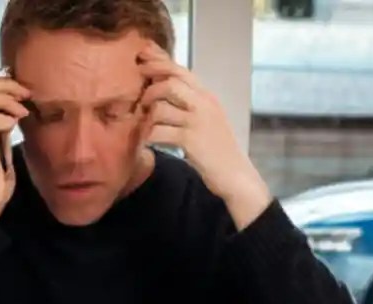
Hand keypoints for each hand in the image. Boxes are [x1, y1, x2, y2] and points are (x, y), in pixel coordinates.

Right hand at [0, 74, 30, 221]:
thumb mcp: (0, 147)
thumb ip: (2, 128)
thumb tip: (16, 112)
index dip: (0, 83)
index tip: (21, 89)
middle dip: (7, 85)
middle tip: (26, 93)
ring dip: (9, 100)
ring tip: (24, 111)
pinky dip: (7, 118)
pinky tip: (15, 127)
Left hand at [137, 43, 271, 229]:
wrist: (236, 175)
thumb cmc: (218, 150)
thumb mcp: (208, 120)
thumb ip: (190, 104)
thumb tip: (163, 90)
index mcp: (207, 96)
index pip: (180, 70)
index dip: (158, 62)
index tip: (141, 58)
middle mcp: (204, 104)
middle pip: (170, 81)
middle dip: (148, 85)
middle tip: (136, 95)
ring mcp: (198, 122)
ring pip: (161, 107)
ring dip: (145, 115)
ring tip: (141, 123)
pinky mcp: (191, 141)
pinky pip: (159, 132)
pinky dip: (147, 136)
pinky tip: (145, 142)